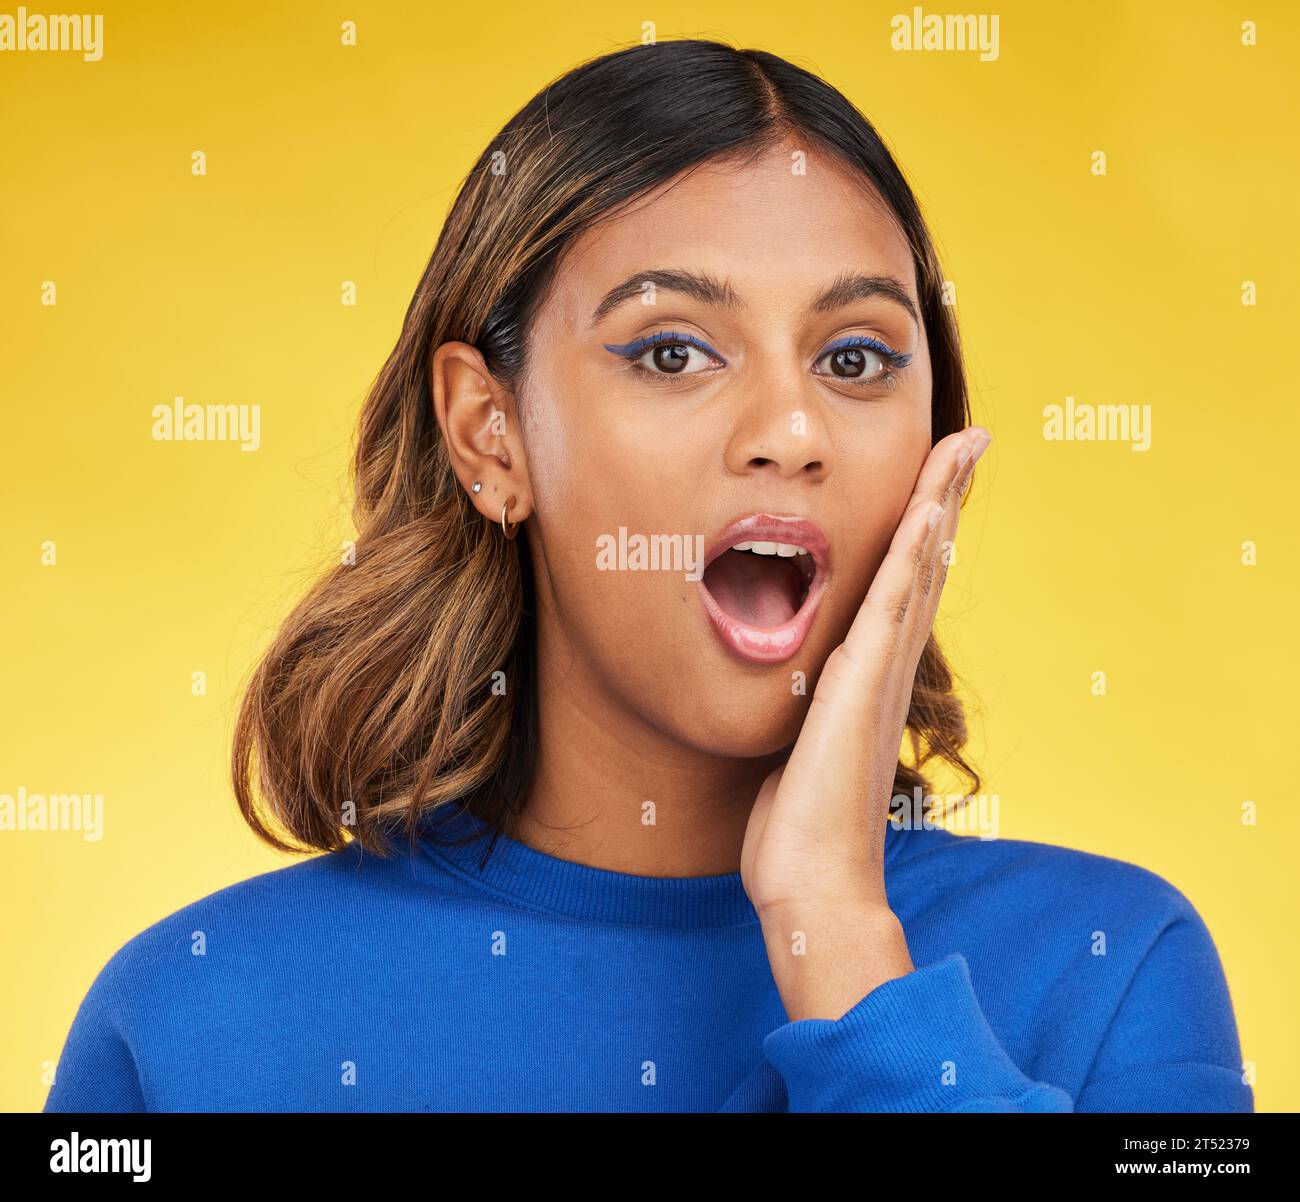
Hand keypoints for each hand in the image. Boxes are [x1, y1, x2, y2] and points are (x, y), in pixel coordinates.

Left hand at [740, 424, 992, 1019]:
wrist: (813, 882)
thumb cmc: (801, 825)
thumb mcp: (798, 746)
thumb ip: (805, 711)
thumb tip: (795, 697)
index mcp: (867, 674)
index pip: (903, 585)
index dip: (922, 528)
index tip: (936, 479)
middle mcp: (884, 666)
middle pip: (925, 563)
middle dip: (944, 497)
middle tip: (968, 440)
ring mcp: (879, 673)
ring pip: (919, 570)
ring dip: (940, 504)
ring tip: (961, 448)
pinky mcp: (862, 685)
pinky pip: (893, 604)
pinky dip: (914, 554)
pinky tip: (929, 510)